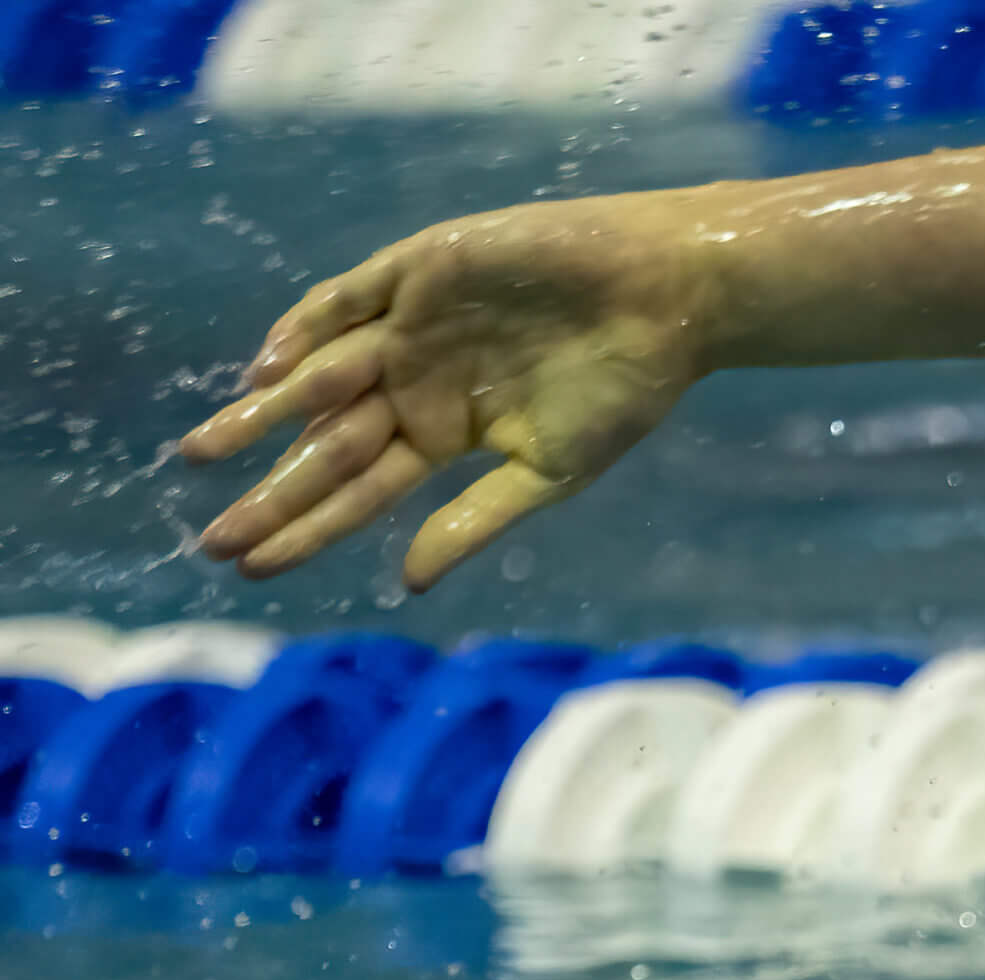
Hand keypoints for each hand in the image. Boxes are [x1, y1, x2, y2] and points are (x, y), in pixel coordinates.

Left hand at [182, 193, 711, 590]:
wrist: (662, 300)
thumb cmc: (622, 391)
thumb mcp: (550, 474)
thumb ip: (474, 523)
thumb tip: (407, 583)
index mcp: (446, 434)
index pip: (359, 491)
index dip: (307, 529)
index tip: (252, 567)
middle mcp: (416, 383)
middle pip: (325, 444)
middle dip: (270, 490)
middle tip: (210, 536)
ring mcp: (411, 326)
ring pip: (318, 377)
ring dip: (262, 416)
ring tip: (203, 455)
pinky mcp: (419, 271)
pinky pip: (345, 301)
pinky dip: (305, 331)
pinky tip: (267, 372)